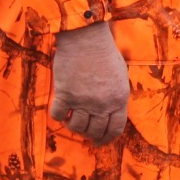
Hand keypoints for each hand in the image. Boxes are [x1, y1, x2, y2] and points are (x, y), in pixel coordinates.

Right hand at [50, 23, 128, 142]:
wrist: (85, 38)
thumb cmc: (104, 52)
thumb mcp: (120, 76)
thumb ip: (116, 95)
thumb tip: (111, 112)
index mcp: (119, 99)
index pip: (115, 129)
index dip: (107, 139)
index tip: (100, 141)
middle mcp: (102, 104)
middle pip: (95, 131)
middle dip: (90, 135)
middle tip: (84, 133)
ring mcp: (83, 101)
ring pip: (77, 127)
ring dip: (73, 126)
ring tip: (72, 119)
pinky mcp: (65, 95)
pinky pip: (59, 116)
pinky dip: (59, 116)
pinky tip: (60, 110)